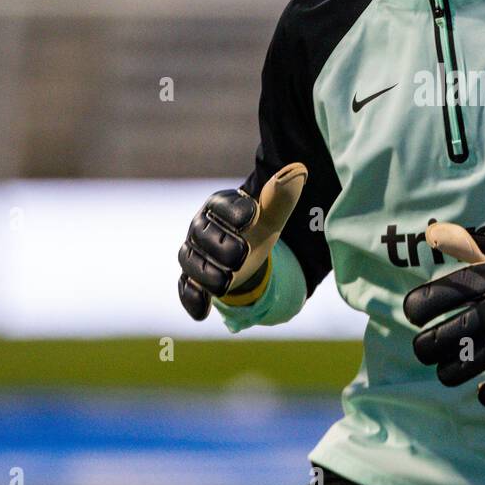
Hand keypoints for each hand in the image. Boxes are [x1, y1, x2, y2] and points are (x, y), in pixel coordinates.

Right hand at [177, 163, 306, 320]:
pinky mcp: (194, 278)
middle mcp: (200, 227)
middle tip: (243, 255)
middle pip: (202, 235)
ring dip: (208, 273)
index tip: (253, 217)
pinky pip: (186, 288)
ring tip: (227, 282)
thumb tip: (298, 171)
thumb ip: (282, 196)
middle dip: (221, 245)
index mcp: (219, 205)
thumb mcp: (273, 213)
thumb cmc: (258, 225)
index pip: (221, 205)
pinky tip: (203, 312)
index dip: (234, 210)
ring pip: (192, 262)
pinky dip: (193, 300)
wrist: (246, 248)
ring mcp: (195, 254)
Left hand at [403, 221, 484, 406]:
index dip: (437, 297)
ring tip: (442, 376)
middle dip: (446, 336)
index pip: (468, 283)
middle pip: (482, 318)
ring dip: (469, 365)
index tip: (410, 312)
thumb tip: (431, 233)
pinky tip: (483, 397)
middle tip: (419, 349)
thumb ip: (469, 244)